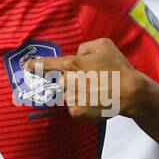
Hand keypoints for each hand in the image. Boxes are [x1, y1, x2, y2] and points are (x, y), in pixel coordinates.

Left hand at [28, 38, 149, 120]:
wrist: (130, 93)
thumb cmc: (118, 68)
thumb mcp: (104, 45)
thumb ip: (85, 47)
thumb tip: (78, 54)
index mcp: (72, 64)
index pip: (48, 64)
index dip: (36, 65)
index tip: (28, 66)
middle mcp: (68, 82)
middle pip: (63, 82)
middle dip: (74, 82)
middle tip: (93, 82)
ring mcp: (71, 99)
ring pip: (69, 95)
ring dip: (79, 94)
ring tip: (97, 92)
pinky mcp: (77, 113)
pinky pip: (75, 108)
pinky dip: (84, 106)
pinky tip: (97, 102)